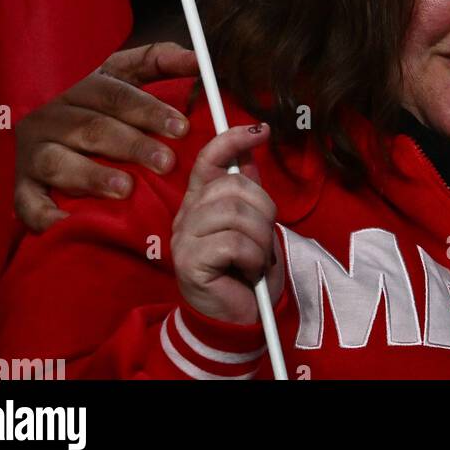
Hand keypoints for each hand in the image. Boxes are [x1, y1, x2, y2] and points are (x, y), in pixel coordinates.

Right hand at [14, 42, 198, 232]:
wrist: (40, 116)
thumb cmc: (95, 97)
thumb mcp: (123, 72)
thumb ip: (159, 61)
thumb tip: (199, 59)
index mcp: (79, 85)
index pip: (116, 96)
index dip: (150, 111)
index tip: (181, 128)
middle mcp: (52, 115)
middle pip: (93, 128)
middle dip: (132, 145)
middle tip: (166, 163)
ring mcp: (33, 150)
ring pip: (59, 161)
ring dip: (92, 176)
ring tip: (125, 189)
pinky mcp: (22, 183)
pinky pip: (26, 201)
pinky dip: (43, 214)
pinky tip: (66, 223)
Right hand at [172, 124, 282, 325]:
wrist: (238, 320)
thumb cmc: (247, 271)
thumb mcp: (254, 224)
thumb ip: (249, 191)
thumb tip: (251, 150)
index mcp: (201, 201)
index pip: (209, 159)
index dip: (233, 140)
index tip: (261, 130)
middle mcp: (186, 215)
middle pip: (233, 185)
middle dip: (264, 209)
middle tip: (265, 237)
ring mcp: (184, 238)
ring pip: (236, 212)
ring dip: (261, 237)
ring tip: (258, 258)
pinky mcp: (188, 262)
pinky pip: (233, 242)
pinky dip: (253, 256)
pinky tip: (249, 271)